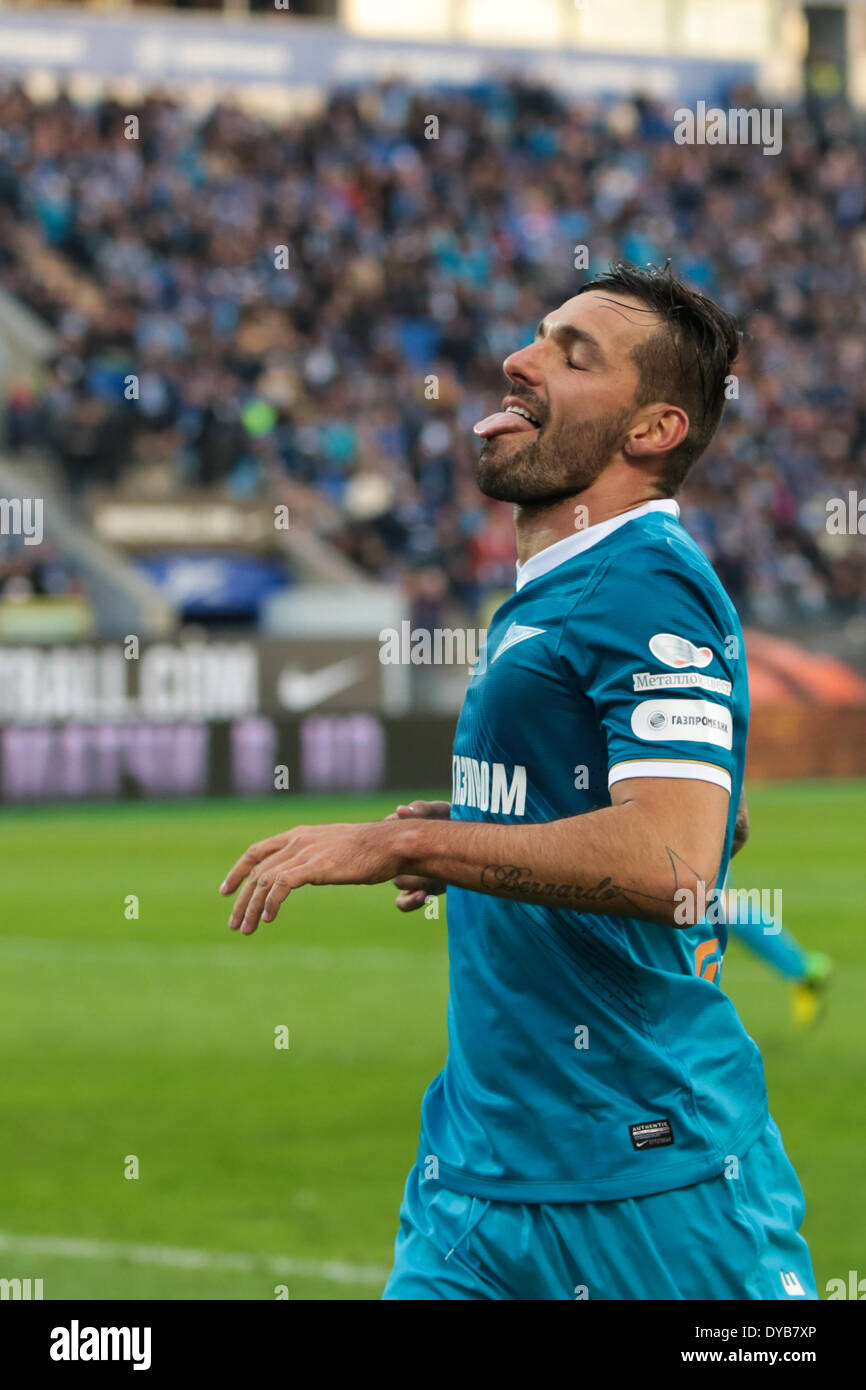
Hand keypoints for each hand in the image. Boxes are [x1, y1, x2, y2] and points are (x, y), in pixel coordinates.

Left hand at [219, 821, 407, 934]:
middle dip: (242, 900)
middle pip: (257, 871)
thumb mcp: (335, 849)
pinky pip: (281, 886)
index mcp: (299, 835)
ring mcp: (305, 852)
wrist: (391, 844)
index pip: (257, 851)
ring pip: (265, 881)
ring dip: (252, 908)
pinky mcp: (314, 866)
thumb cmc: (371, 850)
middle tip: (235, 924)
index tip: (227, 891)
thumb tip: (308, 874)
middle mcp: (296, 841)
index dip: (238, 871)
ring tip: (247, 929)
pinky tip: (269, 919)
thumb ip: (316, 858)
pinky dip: (271, 903)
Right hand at [385, 800, 449, 911]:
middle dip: (400, 861)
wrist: (479, 846)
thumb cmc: (456, 821)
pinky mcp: (422, 891)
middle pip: (388, 862)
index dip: (394, 833)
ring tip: (427, 877)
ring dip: (413, 879)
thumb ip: (423, 808)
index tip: (407, 831)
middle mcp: (403, 856)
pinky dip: (410, 901)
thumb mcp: (442, 811)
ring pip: (398, 881)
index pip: (384, 833)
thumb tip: (401, 810)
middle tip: (414, 858)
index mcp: (401, 833)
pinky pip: (403, 903)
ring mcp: (411, 875)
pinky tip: (423, 894)